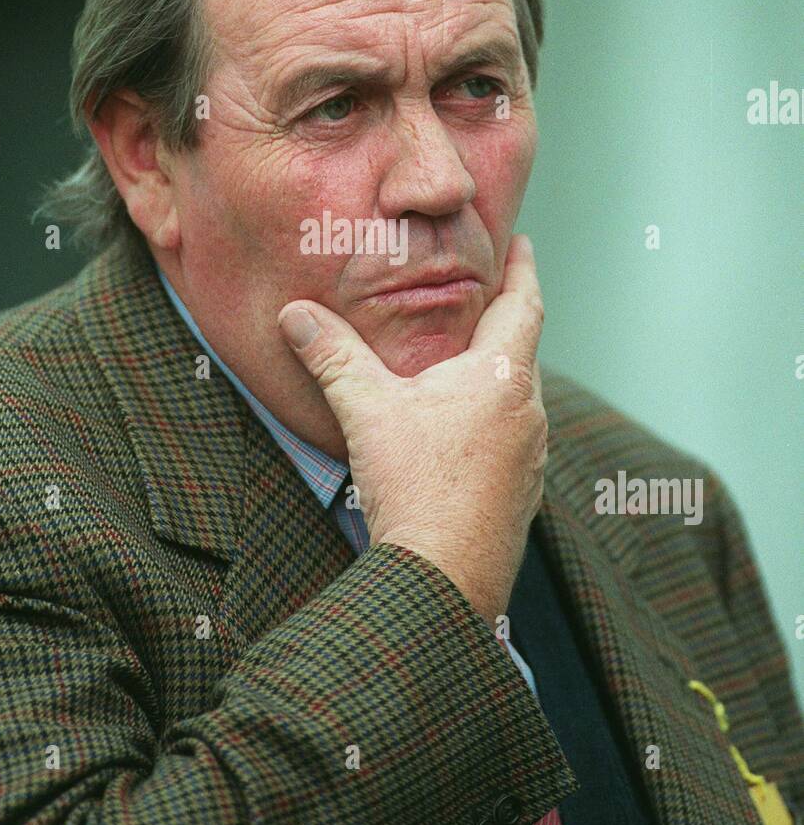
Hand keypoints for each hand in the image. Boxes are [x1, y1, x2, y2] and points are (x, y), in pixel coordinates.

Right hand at [277, 234, 547, 627]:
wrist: (443, 580)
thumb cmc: (413, 488)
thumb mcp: (365, 410)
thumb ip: (331, 355)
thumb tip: (294, 314)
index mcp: (501, 377)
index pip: (524, 305)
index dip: (522, 269)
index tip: (522, 244)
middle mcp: (528, 412)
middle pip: (524, 350)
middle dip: (506, 321)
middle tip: (487, 296)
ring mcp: (531, 458)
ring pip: (519, 398)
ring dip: (499, 374)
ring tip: (470, 362)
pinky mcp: (521, 494)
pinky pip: (513, 439)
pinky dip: (494, 419)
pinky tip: (463, 433)